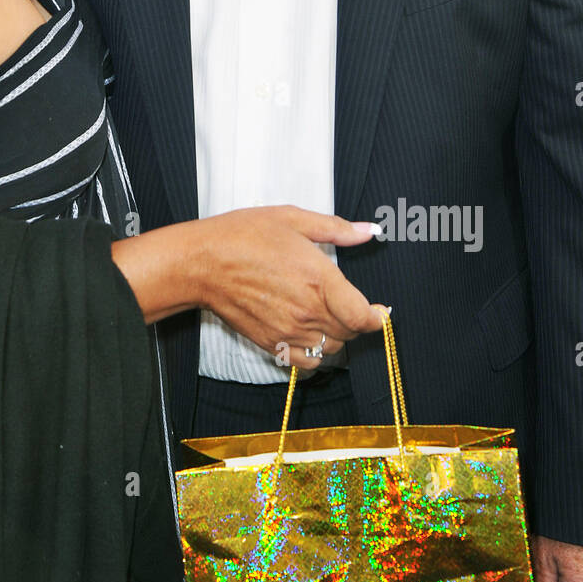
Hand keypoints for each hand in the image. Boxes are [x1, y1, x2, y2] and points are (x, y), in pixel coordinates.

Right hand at [199, 207, 384, 370]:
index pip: (363, 316)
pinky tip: (309, 333)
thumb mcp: (292, 218)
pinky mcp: (272, 343)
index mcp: (319, 279)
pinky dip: (316, 353)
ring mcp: (289, 331)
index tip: (379, 310)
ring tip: (327, 315)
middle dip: (357, 321)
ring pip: (332, 348)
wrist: (202, 263)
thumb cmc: (243, 235)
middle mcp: (308, 311)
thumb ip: (336, 228)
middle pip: (351, 333)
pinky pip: (308, 363)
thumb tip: (370, 231)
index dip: (377, 317)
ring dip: (337, 335)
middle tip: (350, 305)